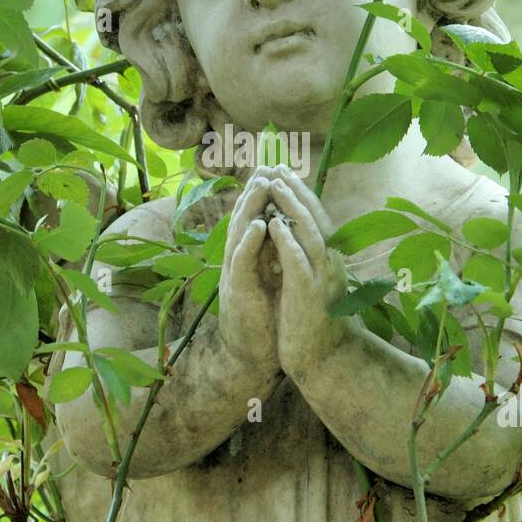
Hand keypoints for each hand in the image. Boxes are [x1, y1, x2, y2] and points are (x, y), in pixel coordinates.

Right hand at [217, 171, 279, 369]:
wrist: (251, 357)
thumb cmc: (264, 319)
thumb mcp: (272, 281)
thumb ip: (274, 256)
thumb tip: (286, 231)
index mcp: (251, 258)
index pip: (255, 219)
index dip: (264, 195)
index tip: (276, 169)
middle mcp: (240, 262)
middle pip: (244, 218)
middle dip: (254, 191)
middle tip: (265, 164)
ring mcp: (236, 275)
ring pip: (239, 234)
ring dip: (249, 207)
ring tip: (261, 182)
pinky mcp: (238, 293)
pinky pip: (242, 263)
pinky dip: (248, 243)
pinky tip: (257, 225)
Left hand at [260, 165, 348, 369]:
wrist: (328, 362)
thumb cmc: (319, 326)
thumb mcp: (316, 287)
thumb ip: (312, 262)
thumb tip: (302, 240)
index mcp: (329, 261)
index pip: (317, 219)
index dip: (302, 194)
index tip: (286, 173)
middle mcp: (329, 263)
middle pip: (315, 218)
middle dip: (296, 191)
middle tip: (278, 167)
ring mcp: (321, 278)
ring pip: (308, 233)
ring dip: (291, 207)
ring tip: (275, 183)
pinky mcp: (308, 295)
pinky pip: (297, 262)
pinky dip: (287, 241)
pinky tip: (274, 224)